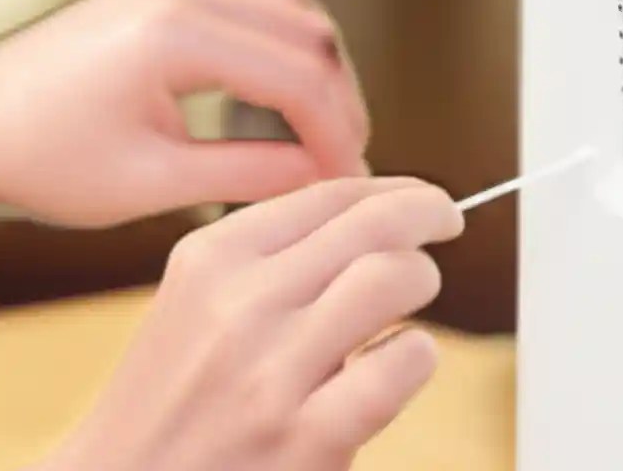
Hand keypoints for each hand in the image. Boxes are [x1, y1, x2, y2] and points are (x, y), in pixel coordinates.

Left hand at [0, 0, 369, 225]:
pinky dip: (286, 24)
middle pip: (308, 31)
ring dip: (318, 59)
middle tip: (346, 153)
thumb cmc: (44, 159)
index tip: (351, 176)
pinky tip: (286, 68)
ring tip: (322, 118)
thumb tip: (324, 176)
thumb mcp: (152, 183)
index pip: (297, 76)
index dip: (337, 131)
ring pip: (290, 0)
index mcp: (173, 34)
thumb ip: (250, 176)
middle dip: (338, 97)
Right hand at [38, 177, 463, 470]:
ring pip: (396, 276)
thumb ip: (271, 258)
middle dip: (430, 213)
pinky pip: (404, 362)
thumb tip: (372, 210)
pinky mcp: (307, 436)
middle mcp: (240, 305)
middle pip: (377, 222)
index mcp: (211, 259)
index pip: (331, 194)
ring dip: (423, 281)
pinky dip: (418, 355)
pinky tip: (398, 364)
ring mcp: (273, 372)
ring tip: (411, 303)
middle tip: (447, 222)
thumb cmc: (175, 403)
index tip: (421, 197)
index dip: (394, 187)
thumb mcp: (196, 307)